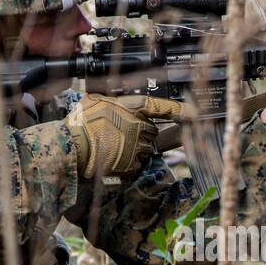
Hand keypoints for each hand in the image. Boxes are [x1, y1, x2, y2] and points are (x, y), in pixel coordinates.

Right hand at [66, 94, 183, 177]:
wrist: (71, 149)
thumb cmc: (80, 123)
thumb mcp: (94, 100)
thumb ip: (112, 99)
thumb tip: (116, 99)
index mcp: (131, 109)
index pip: (161, 107)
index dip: (178, 109)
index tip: (194, 112)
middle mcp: (138, 128)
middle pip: (151, 131)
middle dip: (139, 133)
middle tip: (118, 133)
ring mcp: (136, 148)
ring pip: (145, 148)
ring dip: (134, 148)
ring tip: (113, 146)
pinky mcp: (132, 165)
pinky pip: (136, 163)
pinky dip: (128, 161)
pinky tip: (112, 157)